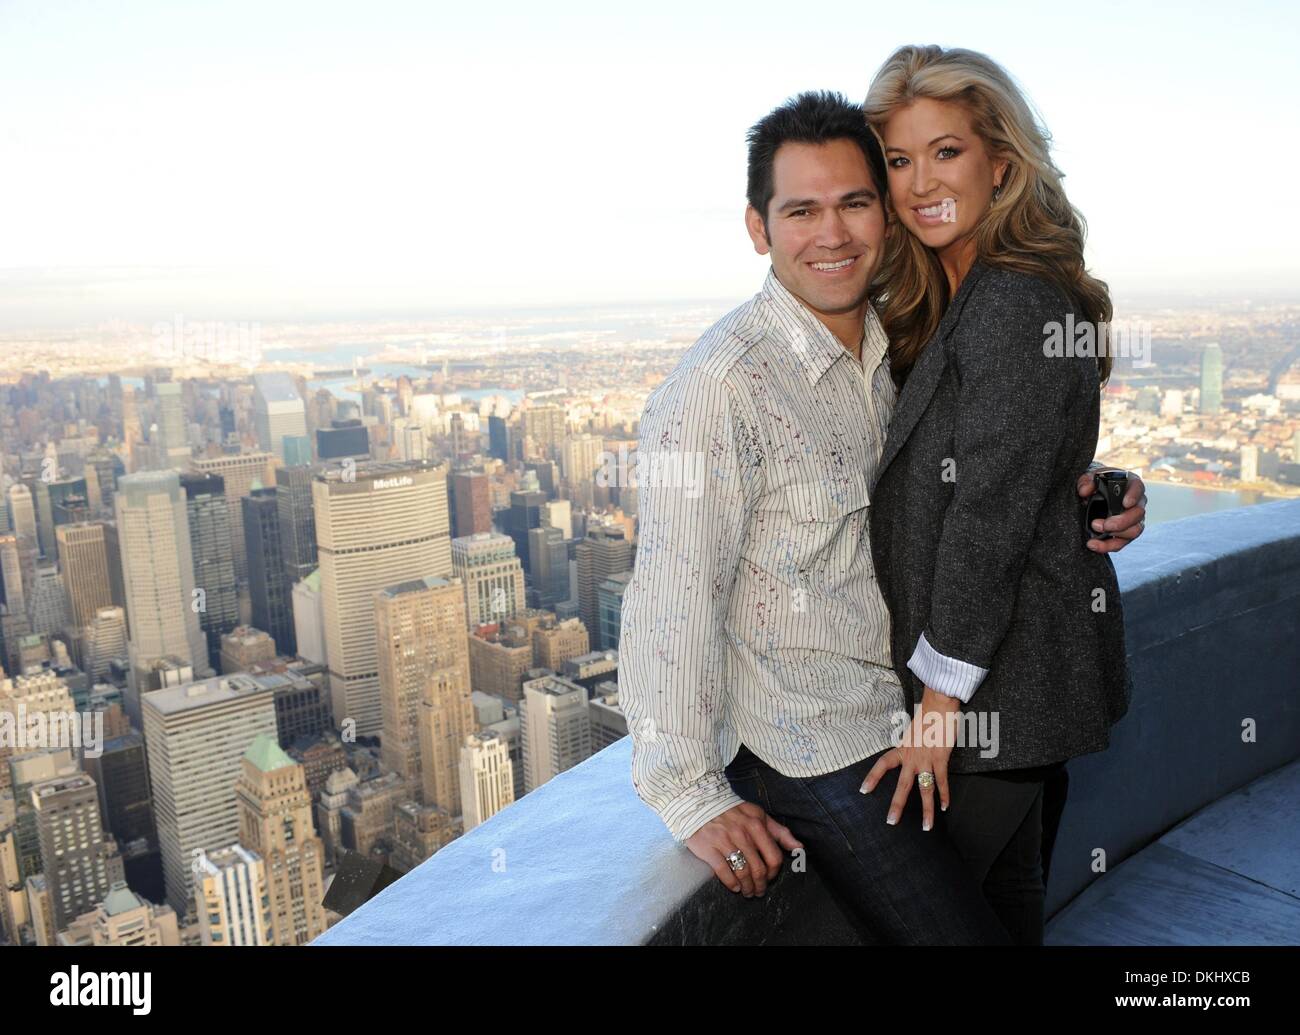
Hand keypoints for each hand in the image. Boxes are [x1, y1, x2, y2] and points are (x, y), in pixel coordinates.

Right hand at [685, 802, 801, 897]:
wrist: (700, 802)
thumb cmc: (732, 811)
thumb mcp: (758, 816)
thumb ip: (779, 832)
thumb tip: (799, 848)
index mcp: (757, 826)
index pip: (774, 857)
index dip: (774, 873)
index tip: (769, 878)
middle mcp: (742, 834)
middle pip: (759, 869)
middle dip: (761, 885)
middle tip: (759, 891)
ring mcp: (725, 841)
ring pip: (743, 873)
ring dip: (747, 887)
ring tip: (747, 891)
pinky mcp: (709, 848)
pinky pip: (723, 872)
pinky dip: (731, 883)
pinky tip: (734, 886)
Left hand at [860, 688, 959, 830]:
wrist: (938, 704)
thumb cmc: (927, 715)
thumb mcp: (912, 731)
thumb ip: (911, 744)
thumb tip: (912, 752)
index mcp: (902, 748)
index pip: (883, 763)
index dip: (873, 777)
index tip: (863, 790)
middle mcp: (911, 756)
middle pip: (902, 784)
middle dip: (897, 804)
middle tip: (891, 821)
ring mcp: (926, 759)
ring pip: (924, 789)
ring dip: (926, 809)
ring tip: (926, 826)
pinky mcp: (940, 758)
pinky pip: (941, 781)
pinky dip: (944, 795)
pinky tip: (944, 807)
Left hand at [1077, 468, 1146, 553]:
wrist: (1093, 495)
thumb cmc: (1096, 483)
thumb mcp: (1090, 477)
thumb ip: (1086, 481)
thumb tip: (1084, 491)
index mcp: (1130, 485)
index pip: (1138, 488)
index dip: (1133, 496)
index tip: (1125, 503)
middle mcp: (1136, 503)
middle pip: (1138, 514)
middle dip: (1121, 521)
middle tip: (1102, 524)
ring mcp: (1133, 520)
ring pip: (1134, 531)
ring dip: (1115, 534)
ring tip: (1095, 530)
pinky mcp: (1124, 534)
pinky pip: (1121, 543)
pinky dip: (1107, 546)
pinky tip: (1093, 544)